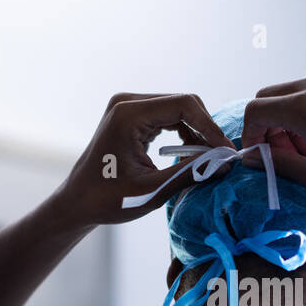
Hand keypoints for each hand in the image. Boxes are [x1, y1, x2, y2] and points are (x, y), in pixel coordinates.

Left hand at [55, 92, 233, 225]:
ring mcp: (128, 107)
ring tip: (209, 157)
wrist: (78, 202)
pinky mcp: (131, 115)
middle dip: (206, 128)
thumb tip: (225, 164)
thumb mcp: (153, 190)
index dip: (210, 126)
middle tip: (222, 156)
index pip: (183, 105)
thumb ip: (190, 173)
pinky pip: (167, 116)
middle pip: (183, 102)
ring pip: (178, 108)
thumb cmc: (109, 200)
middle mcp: (127, 103)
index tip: (226, 150)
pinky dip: (184, 132)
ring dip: (197, 131)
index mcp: (128, 115)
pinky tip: (191, 153)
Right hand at [237, 74, 305, 197]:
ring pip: (291, 95)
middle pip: (269, 98)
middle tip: (282, 157)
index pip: (255, 112)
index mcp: (303, 106)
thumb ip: (277, 165)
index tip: (259, 159)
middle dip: (267, 128)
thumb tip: (250, 159)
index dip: (249, 137)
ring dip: (287, 122)